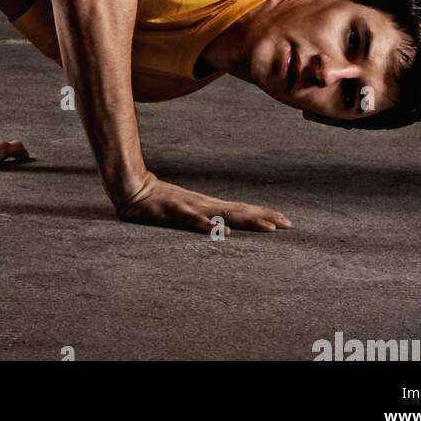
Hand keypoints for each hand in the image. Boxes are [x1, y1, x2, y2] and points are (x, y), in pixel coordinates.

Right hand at [115, 174, 291, 232]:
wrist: (132, 188)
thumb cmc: (159, 203)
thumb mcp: (185, 211)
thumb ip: (201, 217)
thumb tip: (221, 226)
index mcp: (207, 206)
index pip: (240, 210)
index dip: (262, 215)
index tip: (286, 221)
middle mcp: (203, 204)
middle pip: (238, 211)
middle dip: (263, 217)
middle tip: (288, 224)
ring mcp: (190, 206)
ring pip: (222, 214)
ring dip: (246, 221)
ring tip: (267, 228)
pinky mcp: (174, 210)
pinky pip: (194, 220)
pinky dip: (209, 225)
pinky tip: (223, 231)